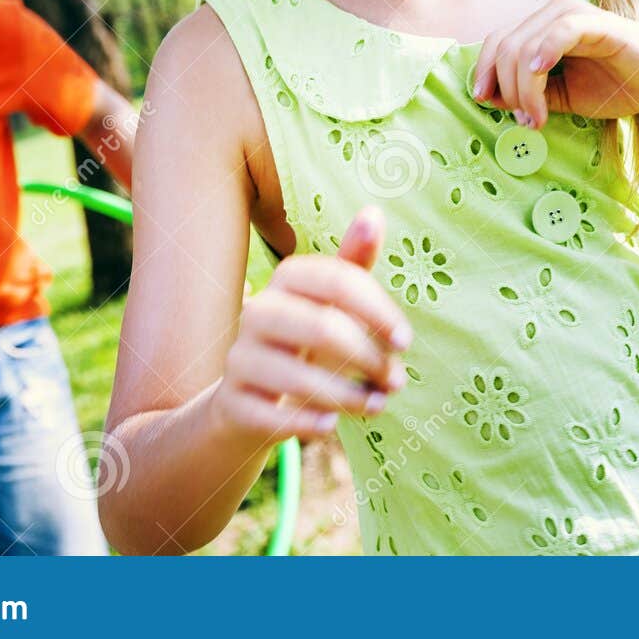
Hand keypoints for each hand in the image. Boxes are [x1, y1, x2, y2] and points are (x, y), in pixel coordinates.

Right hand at [210, 206, 410, 445]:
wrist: (246, 401)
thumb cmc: (304, 343)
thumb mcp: (329, 304)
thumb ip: (352, 264)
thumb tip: (374, 212)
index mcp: (287, 279)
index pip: (338, 280)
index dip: (378, 309)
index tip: (406, 341)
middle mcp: (257, 312)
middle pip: (322, 327)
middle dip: (369, 357)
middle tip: (397, 381)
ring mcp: (239, 359)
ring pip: (298, 376)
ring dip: (348, 396)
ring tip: (377, 407)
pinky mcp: (232, 403)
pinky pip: (272, 416)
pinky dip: (308, 423)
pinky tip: (333, 426)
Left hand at [471, 0, 638, 130]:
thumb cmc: (619, 87)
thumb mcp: (564, 96)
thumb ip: (529, 93)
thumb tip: (489, 96)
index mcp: (544, 28)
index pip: (498, 41)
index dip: (483, 70)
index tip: (485, 103)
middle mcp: (555, 14)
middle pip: (505, 45)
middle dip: (506, 87)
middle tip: (525, 120)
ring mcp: (577, 15)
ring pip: (525, 44)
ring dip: (524, 87)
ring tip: (538, 117)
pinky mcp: (599, 23)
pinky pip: (560, 31)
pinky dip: (544, 52)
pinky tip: (541, 73)